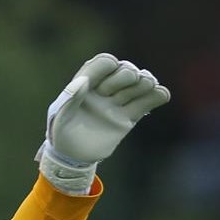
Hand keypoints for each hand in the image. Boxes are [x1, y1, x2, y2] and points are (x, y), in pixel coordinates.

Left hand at [38, 53, 170, 193]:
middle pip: (126, 69)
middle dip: (125, 77)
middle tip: (110, 97)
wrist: (72, 157)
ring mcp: (118, 102)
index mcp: (86, 83)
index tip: (100, 89)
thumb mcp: (58, 117)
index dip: (107, 68)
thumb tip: (83, 80)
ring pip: (141, 82)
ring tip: (147, 88)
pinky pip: (149, 102)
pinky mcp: (129, 117)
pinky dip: (158, 95)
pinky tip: (161, 95)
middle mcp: (105, 89)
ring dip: (146, 82)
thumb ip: (69, 98)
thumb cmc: (60, 135)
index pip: (104, 62)